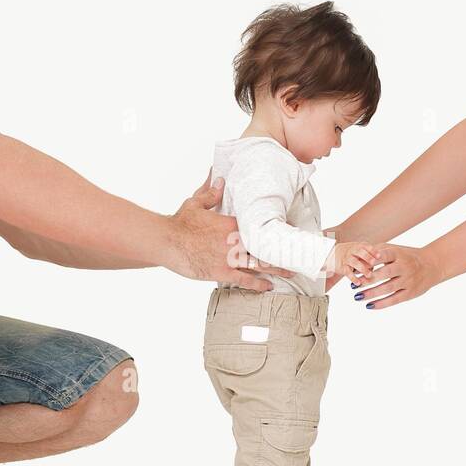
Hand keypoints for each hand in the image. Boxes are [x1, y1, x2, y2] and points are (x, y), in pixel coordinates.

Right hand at [167, 174, 292, 289]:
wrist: (167, 240)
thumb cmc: (180, 222)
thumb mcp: (196, 202)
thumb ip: (211, 192)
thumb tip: (219, 178)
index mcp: (233, 223)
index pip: (261, 225)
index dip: (277, 228)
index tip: (290, 229)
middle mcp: (236, 240)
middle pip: (266, 246)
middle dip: (283, 250)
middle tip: (298, 254)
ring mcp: (230, 257)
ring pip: (260, 263)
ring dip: (277, 268)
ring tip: (291, 272)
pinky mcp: (222, 272)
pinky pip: (245, 280)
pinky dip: (258, 284)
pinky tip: (269, 287)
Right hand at [323, 242, 380, 279]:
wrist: (334, 254)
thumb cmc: (354, 254)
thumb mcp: (362, 252)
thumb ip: (372, 257)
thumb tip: (382, 267)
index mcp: (359, 246)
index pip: (366, 246)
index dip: (373, 250)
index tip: (380, 255)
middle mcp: (353, 251)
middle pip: (360, 252)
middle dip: (367, 257)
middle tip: (374, 263)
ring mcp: (347, 259)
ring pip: (354, 262)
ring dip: (362, 269)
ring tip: (369, 275)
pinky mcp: (342, 267)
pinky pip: (347, 272)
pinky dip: (353, 278)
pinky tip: (358, 283)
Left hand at [350, 243, 441, 309]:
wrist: (432, 265)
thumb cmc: (407, 256)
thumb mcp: (396, 250)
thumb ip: (379, 252)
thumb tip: (360, 258)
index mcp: (399, 254)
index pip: (384, 256)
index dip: (371, 261)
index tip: (358, 266)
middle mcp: (404, 267)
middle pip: (384, 274)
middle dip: (367, 280)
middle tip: (353, 285)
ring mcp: (408, 280)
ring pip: (388, 288)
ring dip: (371, 293)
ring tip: (357, 297)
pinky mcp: (410, 293)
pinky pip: (394, 299)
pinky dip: (381, 304)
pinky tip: (369, 306)